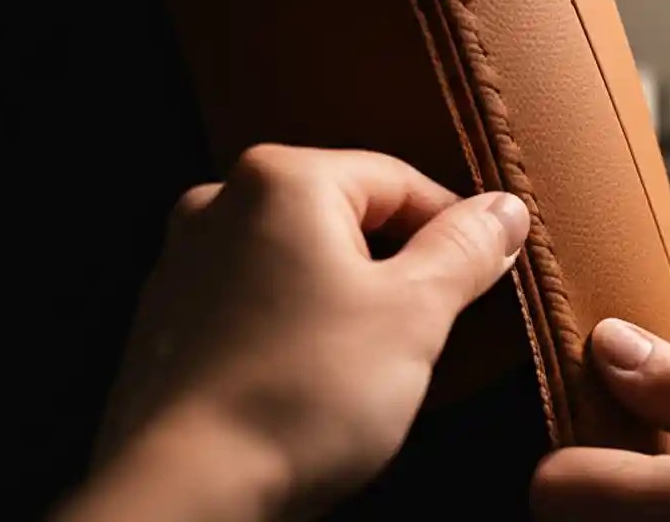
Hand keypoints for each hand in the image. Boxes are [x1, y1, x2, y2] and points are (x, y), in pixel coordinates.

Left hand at [64, 145, 529, 519]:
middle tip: (433, 328)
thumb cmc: (302, 395)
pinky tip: (316, 380)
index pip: (398, 179)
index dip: (454, 227)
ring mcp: (184, 263)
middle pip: (345, 215)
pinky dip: (297, 326)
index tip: (486, 275)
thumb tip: (503, 209)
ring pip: (300, 261)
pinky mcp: (167, 322)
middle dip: (398, 266)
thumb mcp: (414, 316)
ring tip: (375, 364)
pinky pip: (257, 302)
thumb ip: (464, 250)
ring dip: (348, 299)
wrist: (187, 497)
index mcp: (280, 180)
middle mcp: (220, 203)